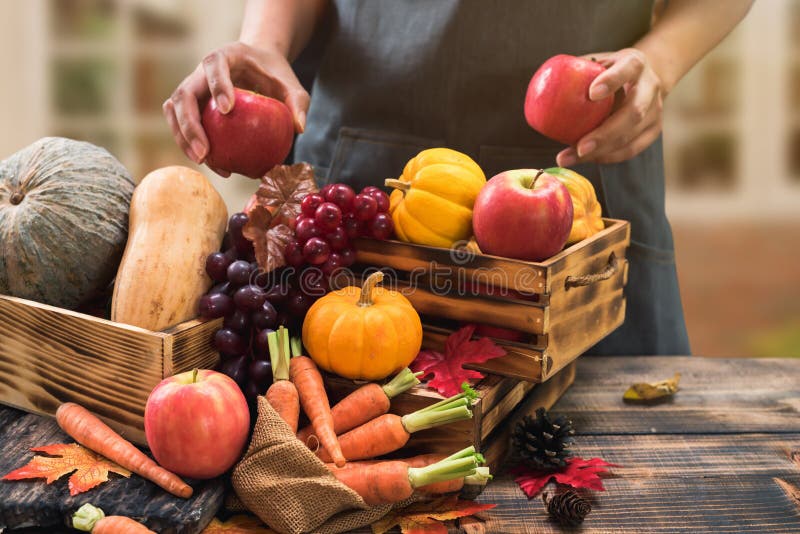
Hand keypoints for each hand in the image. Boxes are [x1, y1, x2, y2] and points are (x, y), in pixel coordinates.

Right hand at [163, 42, 309, 175]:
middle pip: (184, 93)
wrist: (258, 66)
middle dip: (190, 124)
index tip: (228, 110)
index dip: (217, 86)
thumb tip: (300, 128)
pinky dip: (190, 144)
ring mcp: (192, 88)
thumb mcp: (291, 85)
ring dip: (183, 138)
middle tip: (205, 152)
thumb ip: (298, 102)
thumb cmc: (274, 75)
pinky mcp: (191, 105)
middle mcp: (201, 71)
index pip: (214, 65)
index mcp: (226, 56)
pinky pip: (181, 124)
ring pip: (174, 110)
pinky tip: (214, 164)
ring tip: (203, 160)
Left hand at [556, 48, 665, 166]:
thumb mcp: (597, 61)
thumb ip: (578, 71)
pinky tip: (585, 159)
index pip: (628, 69)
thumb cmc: (609, 69)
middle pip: (633, 113)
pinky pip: (630, 150)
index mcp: (636, 63)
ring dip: (600, 152)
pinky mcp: (653, 131)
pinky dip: (607, 157)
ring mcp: (656, 111)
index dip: (612, 81)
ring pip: (631, 137)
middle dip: (605, 133)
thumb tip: (541, 85)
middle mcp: (651, 87)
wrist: (645, 77)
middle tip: (579, 147)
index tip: (591, 93)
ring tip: (570, 158)